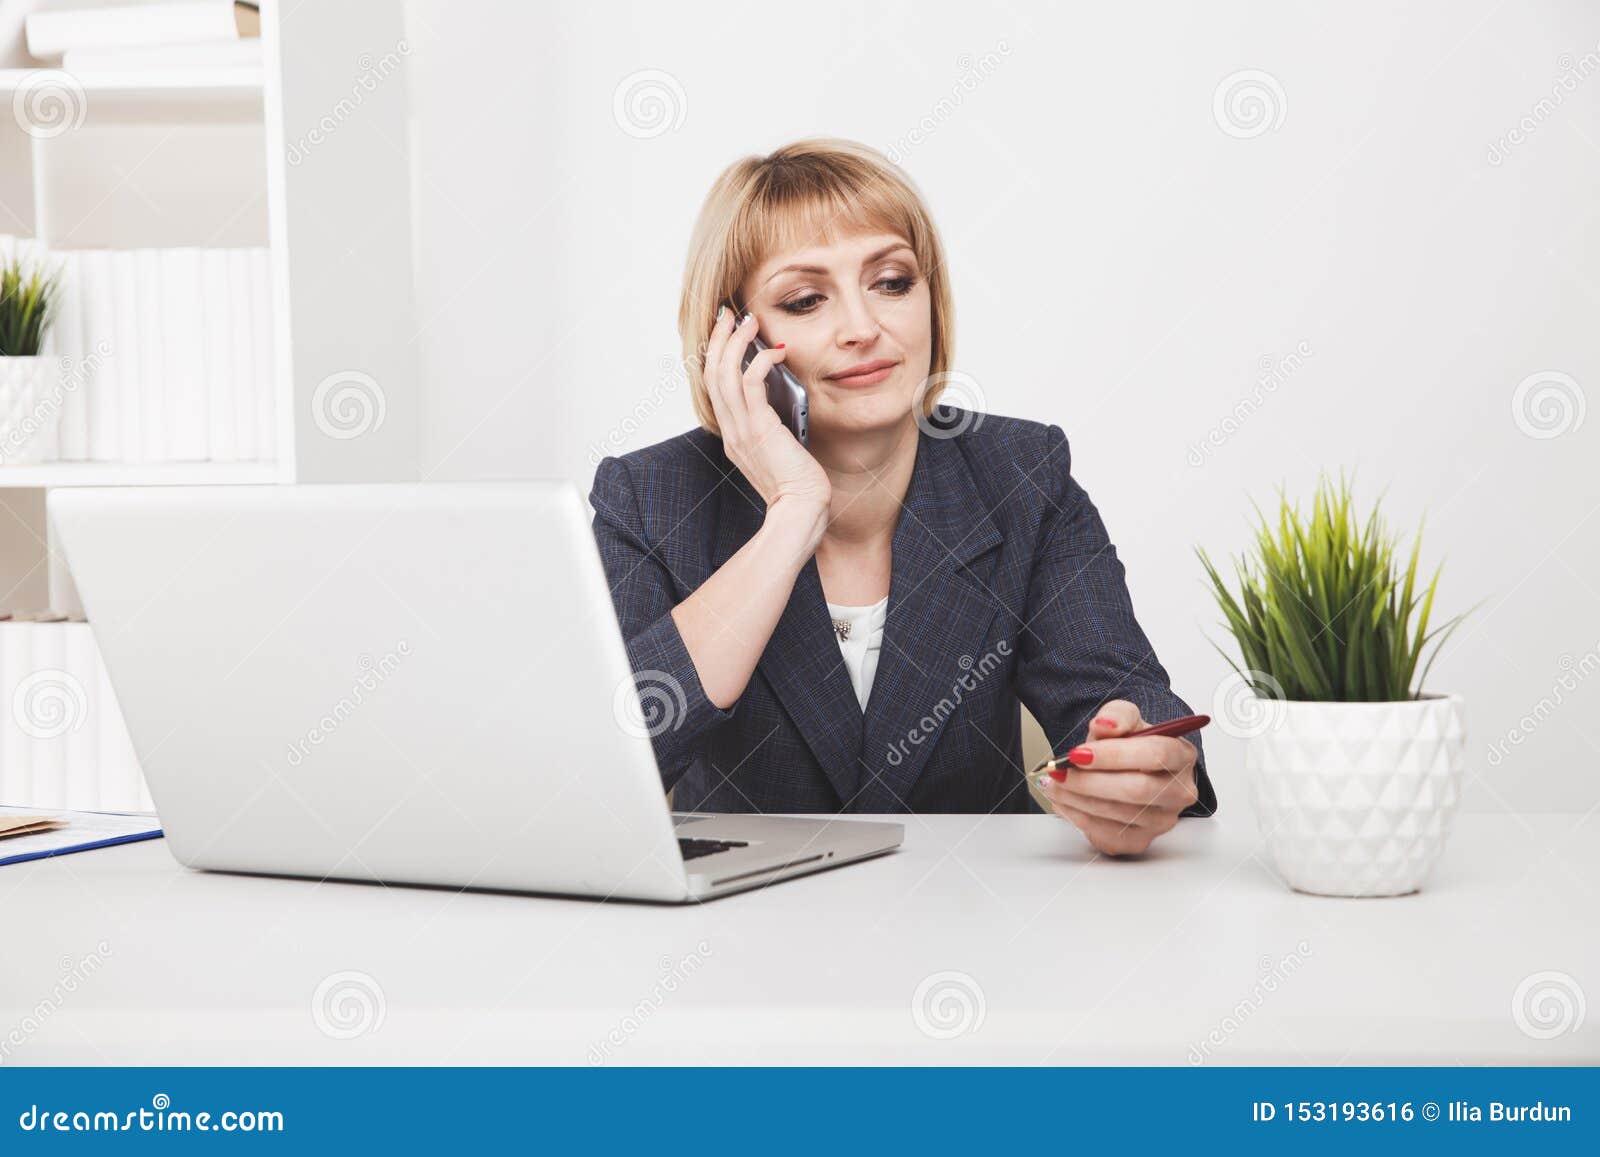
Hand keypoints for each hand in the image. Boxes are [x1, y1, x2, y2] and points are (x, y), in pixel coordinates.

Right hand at [702, 306, 829, 522]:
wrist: (801, 510)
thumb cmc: (798, 486)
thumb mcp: (780, 451)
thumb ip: (774, 427)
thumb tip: (784, 399)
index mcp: (732, 436)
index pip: (714, 388)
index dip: (717, 357)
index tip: (727, 334)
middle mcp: (730, 431)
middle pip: (712, 374)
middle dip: (719, 340)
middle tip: (729, 314)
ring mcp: (741, 430)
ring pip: (725, 374)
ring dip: (736, 341)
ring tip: (749, 320)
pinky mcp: (759, 428)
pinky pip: (750, 383)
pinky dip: (760, 361)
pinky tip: (776, 351)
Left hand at [1036, 699, 1199, 855]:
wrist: (1125, 771)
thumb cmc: (1128, 746)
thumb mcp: (1124, 719)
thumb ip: (1117, 715)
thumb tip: (1105, 725)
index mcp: (1182, 756)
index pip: (1156, 755)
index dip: (1114, 755)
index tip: (1078, 754)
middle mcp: (1179, 792)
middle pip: (1137, 790)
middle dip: (1090, 781)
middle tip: (1059, 771)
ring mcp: (1161, 821)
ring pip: (1118, 813)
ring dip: (1077, 798)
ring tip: (1054, 782)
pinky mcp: (1139, 841)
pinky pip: (1106, 834)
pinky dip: (1077, 816)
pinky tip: (1064, 799)